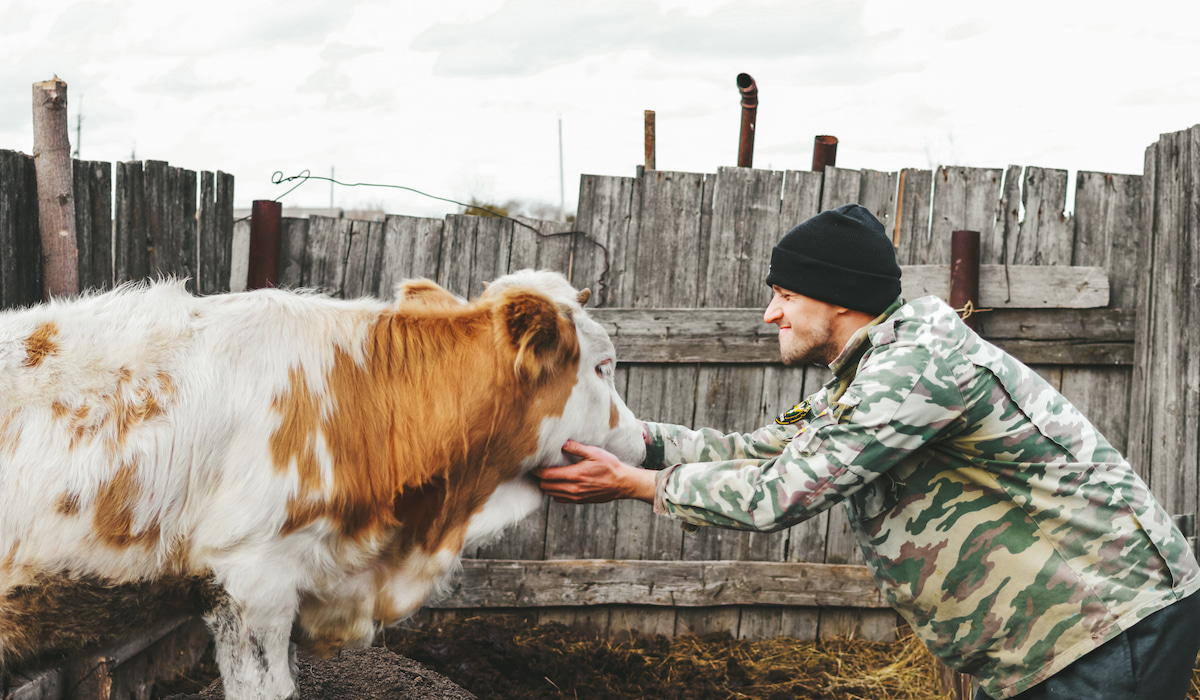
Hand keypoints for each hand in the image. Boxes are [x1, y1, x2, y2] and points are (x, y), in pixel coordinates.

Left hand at [533, 440, 656, 503]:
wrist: (622, 484)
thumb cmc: (610, 466)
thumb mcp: (595, 453)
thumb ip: (577, 448)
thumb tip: (562, 443)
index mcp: (576, 475)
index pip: (548, 475)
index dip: (537, 471)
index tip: (533, 465)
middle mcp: (574, 489)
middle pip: (546, 486)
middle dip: (540, 478)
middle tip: (539, 469)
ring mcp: (576, 497)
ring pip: (551, 494)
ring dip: (547, 486)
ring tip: (547, 476)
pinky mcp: (580, 501)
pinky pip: (560, 499)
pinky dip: (555, 492)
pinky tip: (559, 484)